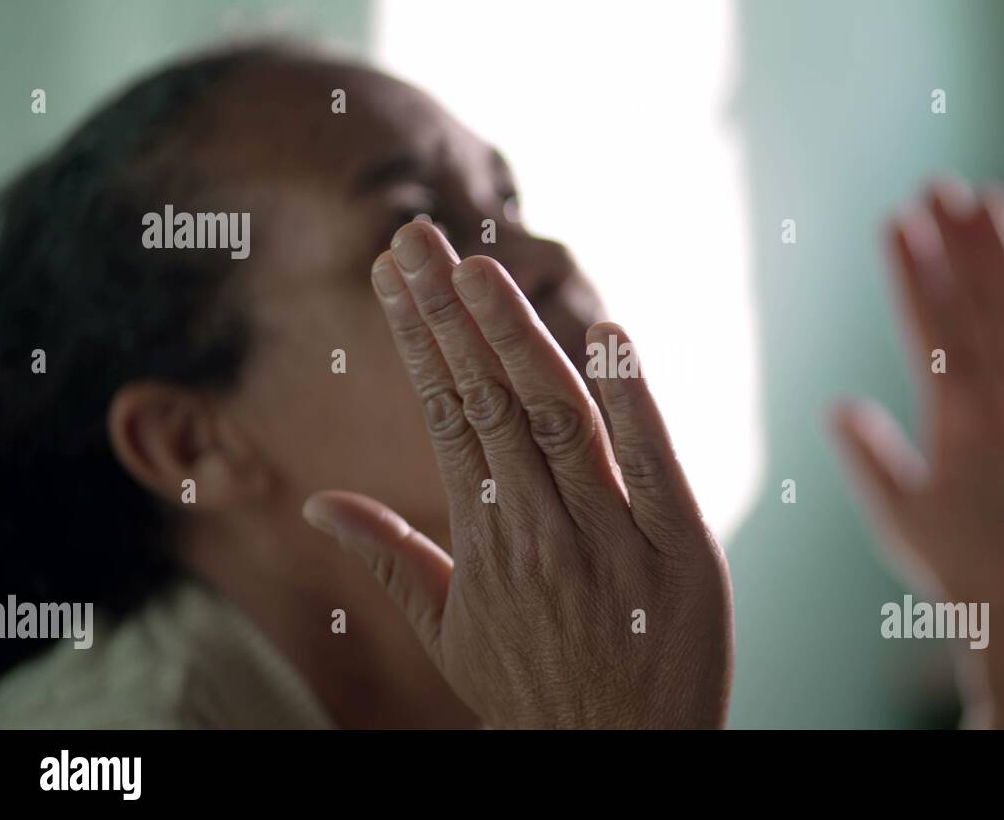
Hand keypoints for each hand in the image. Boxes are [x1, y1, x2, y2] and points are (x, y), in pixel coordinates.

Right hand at [301, 220, 731, 728]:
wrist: (615, 765)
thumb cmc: (529, 693)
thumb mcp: (449, 632)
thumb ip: (391, 557)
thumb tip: (321, 502)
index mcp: (484, 540)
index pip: (445, 417)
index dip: (419, 340)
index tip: (393, 273)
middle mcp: (539, 532)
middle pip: (488, 404)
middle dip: (447, 315)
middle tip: (413, 238)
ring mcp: (613, 543)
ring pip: (557, 424)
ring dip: (517, 341)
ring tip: (478, 270)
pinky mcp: (683, 556)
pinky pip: (657, 468)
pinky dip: (635, 404)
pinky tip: (613, 337)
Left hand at [831, 181, 1003, 727]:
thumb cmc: (963, 567)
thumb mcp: (901, 507)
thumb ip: (871, 456)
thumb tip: (836, 406)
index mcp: (955, 408)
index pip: (929, 323)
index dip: (914, 274)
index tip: (894, 223)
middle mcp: (998, 393)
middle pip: (974, 302)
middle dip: (957, 247)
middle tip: (935, 185)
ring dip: (1002, 255)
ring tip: (981, 196)